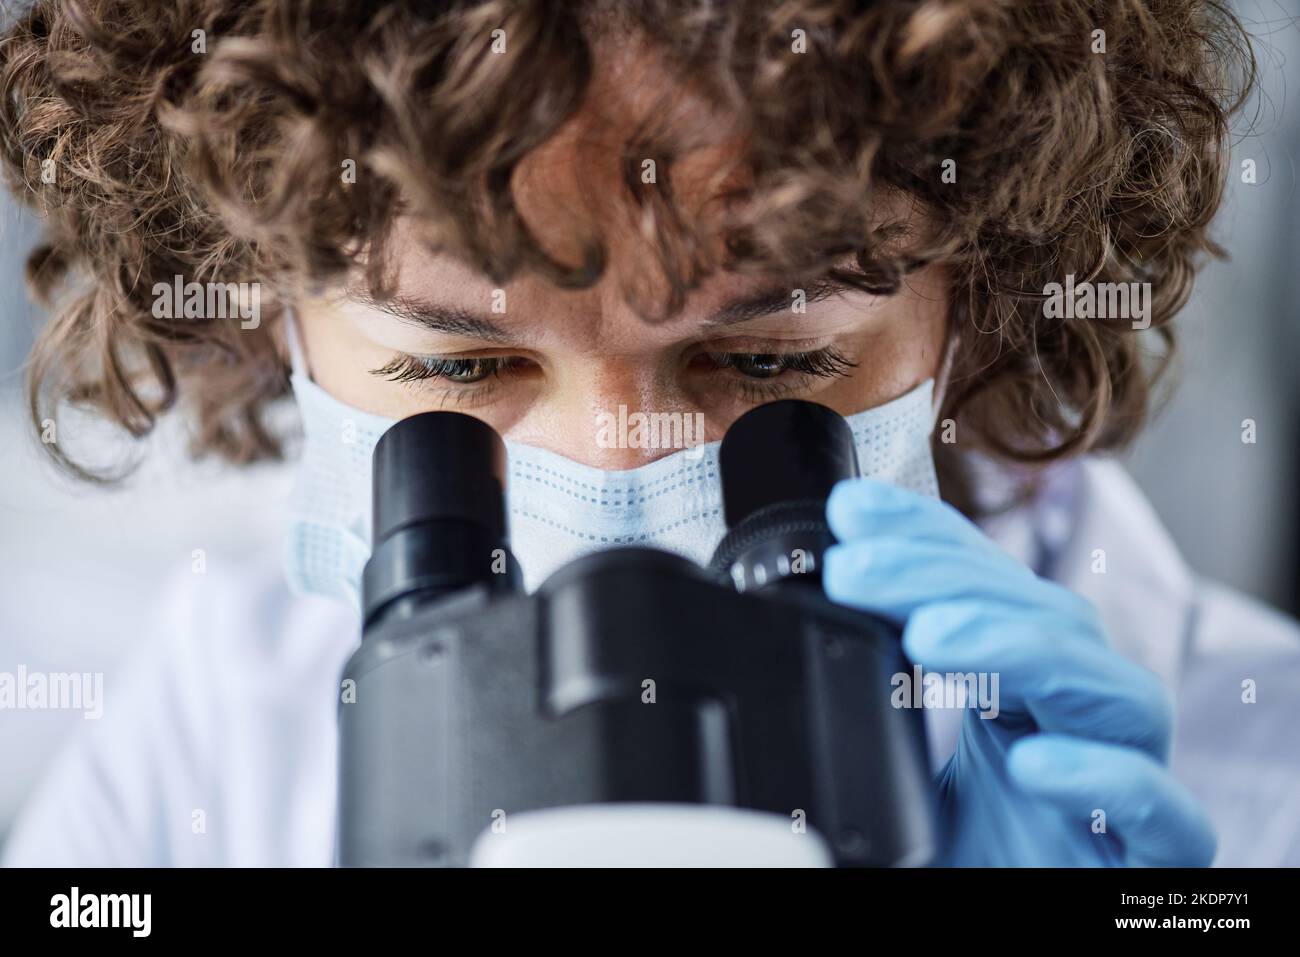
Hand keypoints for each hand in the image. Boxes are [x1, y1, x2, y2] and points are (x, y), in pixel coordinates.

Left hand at [823, 478, 1216, 866]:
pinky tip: (1030, 761)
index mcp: (1020, 692)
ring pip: (1110, 689)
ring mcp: (1124, 783)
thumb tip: (786, 646)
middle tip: (860, 568)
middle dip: (950, 580)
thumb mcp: (893, 781)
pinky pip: (1162, 808)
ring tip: (928, 640)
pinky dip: (1101, 776)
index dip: (928, 541)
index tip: (852, 513)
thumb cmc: (963, 860)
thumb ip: (866, 717)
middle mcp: (1077, 722)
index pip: (986, 591)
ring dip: (1018, 649)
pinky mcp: (1156, 857)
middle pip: (1043, 620)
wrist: (1001, 930)